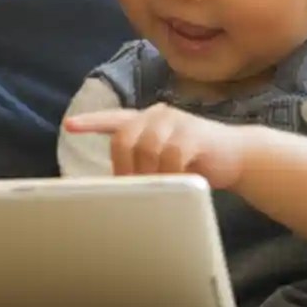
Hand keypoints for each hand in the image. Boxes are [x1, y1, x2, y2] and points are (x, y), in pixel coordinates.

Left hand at [64, 104, 247, 189]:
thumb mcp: (163, 159)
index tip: (70, 125)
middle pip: (124, 138)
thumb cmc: (196, 162)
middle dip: (124, 168)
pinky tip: (175, 183)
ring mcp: (175, 122)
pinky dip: (168, 174)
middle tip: (131, 191)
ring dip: (147, 174)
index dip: (91, 122)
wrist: (237, 157)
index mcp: (147, 121)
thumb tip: (116, 187)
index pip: (114, 119)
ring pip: (146, 149)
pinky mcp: (193, 134)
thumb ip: (141, 162)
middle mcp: (157, 115)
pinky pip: (171, 156)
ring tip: (156, 190)